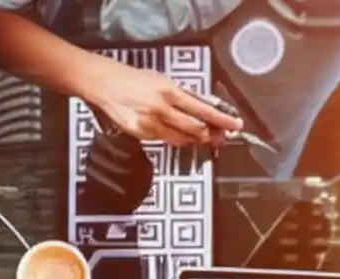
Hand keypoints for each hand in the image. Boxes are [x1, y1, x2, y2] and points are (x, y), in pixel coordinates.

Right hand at [85, 57, 241, 145]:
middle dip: (211, 135)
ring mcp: (151, 123)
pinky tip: (180, 136)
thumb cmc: (130, 78)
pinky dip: (175, 138)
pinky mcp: (141, 133)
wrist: (104, 84)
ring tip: (203, 138)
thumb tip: (202, 104)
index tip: (235, 125)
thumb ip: (182, 93)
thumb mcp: (160, 80)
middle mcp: (162, 109)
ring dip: (195, 139)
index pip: (203, 109)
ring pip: (181, 138)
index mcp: (170, 92)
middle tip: (221, 137)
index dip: (221, 120)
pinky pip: (164, 139)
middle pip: (195, 128)